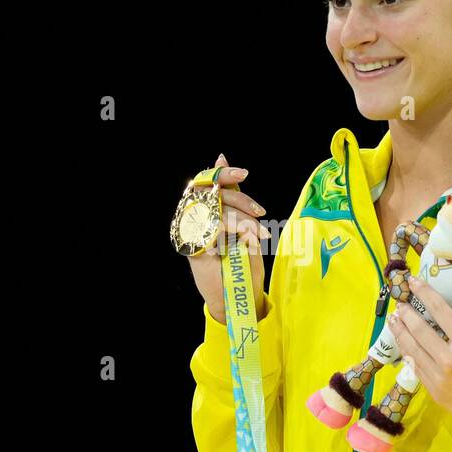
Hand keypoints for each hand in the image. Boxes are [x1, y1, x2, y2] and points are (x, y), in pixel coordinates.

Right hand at [185, 153, 270, 323]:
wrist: (239, 294)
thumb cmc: (240, 258)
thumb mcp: (239, 219)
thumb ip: (230, 193)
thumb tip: (220, 157)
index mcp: (200, 210)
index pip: (206, 182)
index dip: (223, 173)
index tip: (244, 173)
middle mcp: (191, 219)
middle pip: (212, 193)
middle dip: (240, 199)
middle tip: (260, 213)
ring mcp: (191, 234)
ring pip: (216, 209)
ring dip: (243, 219)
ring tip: (258, 235)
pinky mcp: (194, 249)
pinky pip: (215, 226)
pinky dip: (237, 230)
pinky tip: (249, 240)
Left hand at [387, 275, 451, 438]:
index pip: (438, 310)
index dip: (424, 292)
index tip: (413, 281)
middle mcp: (448, 358)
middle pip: (418, 329)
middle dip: (406, 313)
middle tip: (399, 303)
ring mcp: (439, 377)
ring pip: (412, 350)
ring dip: (400, 333)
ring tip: (394, 321)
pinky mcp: (435, 392)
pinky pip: (417, 369)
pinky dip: (409, 354)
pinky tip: (405, 345)